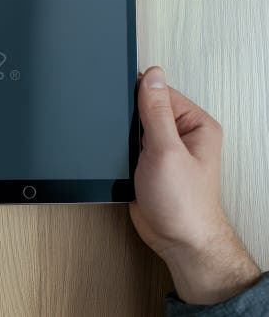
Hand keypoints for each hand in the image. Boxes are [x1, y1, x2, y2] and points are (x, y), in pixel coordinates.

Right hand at [130, 66, 259, 304]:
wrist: (178, 240)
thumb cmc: (183, 203)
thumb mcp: (166, 150)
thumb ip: (156, 111)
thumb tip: (152, 76)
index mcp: (196, 124)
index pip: (161, 92)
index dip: (138, 94)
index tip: (122, 102)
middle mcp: (183, 134)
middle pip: (146, 108)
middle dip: (130, 119)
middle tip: (130, 138)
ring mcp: (166, 149)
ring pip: (134, 127)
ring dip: (124, 136)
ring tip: (130, 153)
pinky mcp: (150, 163)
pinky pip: (129, 145)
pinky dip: (121, 150)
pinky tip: (123, 159)